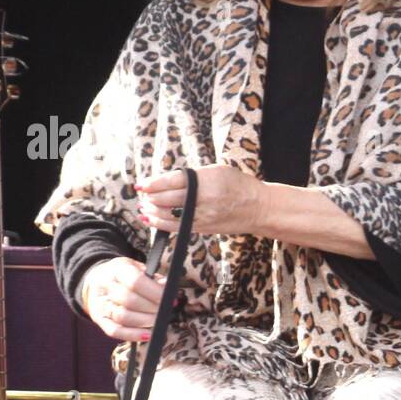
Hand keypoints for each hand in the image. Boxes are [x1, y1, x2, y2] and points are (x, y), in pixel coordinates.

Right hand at [81, 256, 164, 342]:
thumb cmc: (123, 275)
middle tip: (164, 311)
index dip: (155, 292)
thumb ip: (152, 278)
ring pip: (122, 317)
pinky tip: (147, 335)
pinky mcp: (99, 319)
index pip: (136, 281)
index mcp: (116, 270)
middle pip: (129, 300)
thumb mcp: (137, 268)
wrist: (98, 279)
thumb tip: (166, 287)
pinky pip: (115, 331)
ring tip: (157, 320)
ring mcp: (100, 304)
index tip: (170, 299)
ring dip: (144, 322)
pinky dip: (133, 335)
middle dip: (151, 308)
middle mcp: (105, 287)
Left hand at [138, 164, 265, 235]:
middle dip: (151, 197)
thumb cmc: (239, 185)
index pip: (171, 181)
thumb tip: (167, 181)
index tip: (141, 184)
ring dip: (152, 210)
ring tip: (144, 206)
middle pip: (167, 198)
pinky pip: (176, 227)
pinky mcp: (203, 228)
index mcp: (205, 180)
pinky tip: (150, 219)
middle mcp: (203, 198)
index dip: (152, 183)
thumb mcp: (217, 171)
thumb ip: (193, 176)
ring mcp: (203, 215)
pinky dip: (160, 224)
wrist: (260, 208)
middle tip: (142, 194)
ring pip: (169, 214)